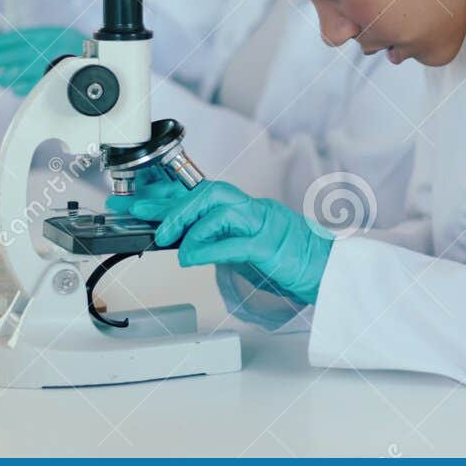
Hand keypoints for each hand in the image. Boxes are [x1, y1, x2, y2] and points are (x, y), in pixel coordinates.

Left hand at [0, 26, 86, 94]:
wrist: (95, 63)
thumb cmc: (75, 48)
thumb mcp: (57, 33)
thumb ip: (37, 36)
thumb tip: (12, 41)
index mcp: (45, 37)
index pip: (16, 38)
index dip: (1, 43)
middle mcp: (43, 51)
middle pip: (14, 56)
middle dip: (1, 60)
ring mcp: (46, 67)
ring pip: (19, 73)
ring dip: (7, 77)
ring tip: (1, 79)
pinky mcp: (50, 82)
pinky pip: (30, 87)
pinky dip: (20, 89)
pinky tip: (15, 89)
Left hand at [106, 180, 333, 304]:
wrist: (332, 273)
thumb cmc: (294, 265)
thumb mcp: (248, 252)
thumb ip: (222, 243)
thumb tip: (186, 245)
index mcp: (247, 211)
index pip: (200, 195)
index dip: (164, 196)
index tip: (133, 202)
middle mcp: (254, 210)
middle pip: (207, 192)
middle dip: (166, 201)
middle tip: (134, 212)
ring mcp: (265, 224)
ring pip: (219, 205)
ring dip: (186, 220)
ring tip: (164, 238)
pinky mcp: (271, 246)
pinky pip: (234, 242)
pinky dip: (207, 247)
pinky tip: (188, 257)